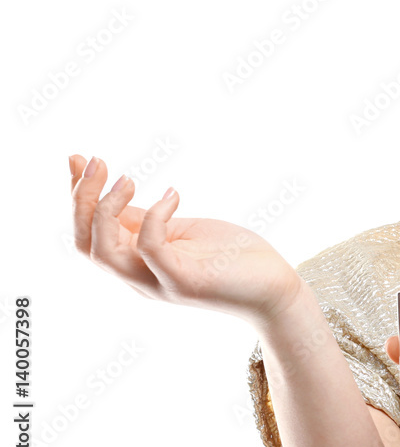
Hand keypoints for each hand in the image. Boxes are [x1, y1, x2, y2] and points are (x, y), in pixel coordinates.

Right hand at [69, 154, 303, 326]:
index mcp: (135, 262)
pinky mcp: (184, 282)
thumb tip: (114, 190)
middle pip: (83, 243)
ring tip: (127, 178)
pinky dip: (155, 217)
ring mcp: (159, 282)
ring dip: (104, 209)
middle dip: (81, 198)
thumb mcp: (181, 229)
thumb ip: (145, 219)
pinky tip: (174, 194)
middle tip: (97, 161)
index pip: (87, 232)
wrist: (274, 288)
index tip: (78, 158)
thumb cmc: (231, 258)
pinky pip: (151, 250)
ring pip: (102, 252)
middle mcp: (138, 277)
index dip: (77, 195)